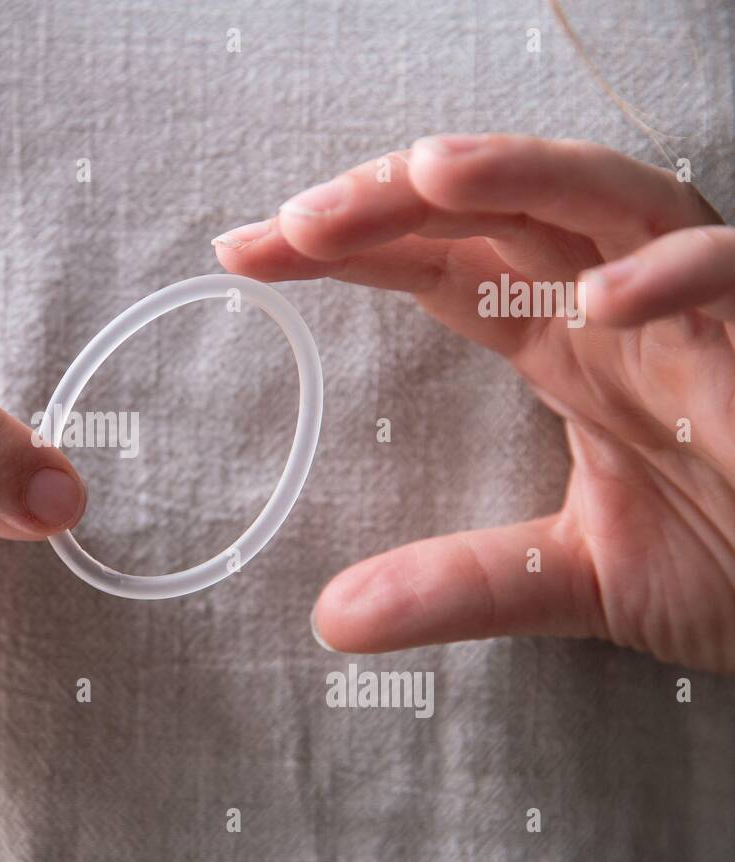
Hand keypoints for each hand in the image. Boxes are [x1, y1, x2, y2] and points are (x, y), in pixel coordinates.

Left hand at [214, 134, 734, 671]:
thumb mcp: (573, 580)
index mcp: (562, 339)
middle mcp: (617, 302)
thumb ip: (462, 587)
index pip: (435, 267)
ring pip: (604, 198)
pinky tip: (606, 297)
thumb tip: (334, 619)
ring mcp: (697, 307)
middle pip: (494, 211)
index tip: (242, 252)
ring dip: (519, 176)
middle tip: (294, 221)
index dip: (343, 249)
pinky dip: (679, 274)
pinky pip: (733, 273)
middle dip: (395, 199)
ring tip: (425, 174)